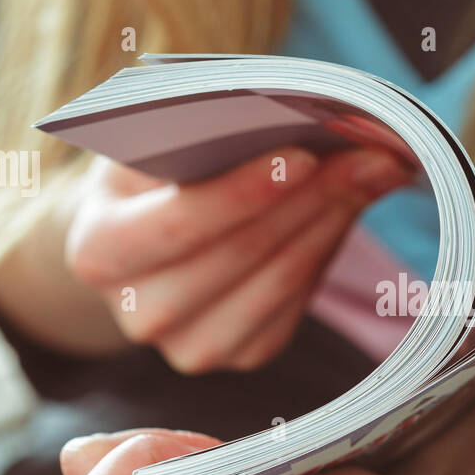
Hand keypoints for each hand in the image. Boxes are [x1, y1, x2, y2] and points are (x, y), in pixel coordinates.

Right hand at [63, 147, 407, 373]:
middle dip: (309, 198)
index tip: (304, 155)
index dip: (244, 192)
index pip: (179, 224)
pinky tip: (347, 207)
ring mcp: (191, 346)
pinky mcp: (241, 355)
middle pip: (240, 254)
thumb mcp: (156, 137)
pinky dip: (327, 249)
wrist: (145, 235)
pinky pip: (297, 302)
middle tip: (368, 153)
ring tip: (373, 171)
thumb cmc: (153, 172)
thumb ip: (215, 129)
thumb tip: (305, 119)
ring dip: (332, 221)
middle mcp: (141, 314)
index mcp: (100, 252)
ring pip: (279, 281)